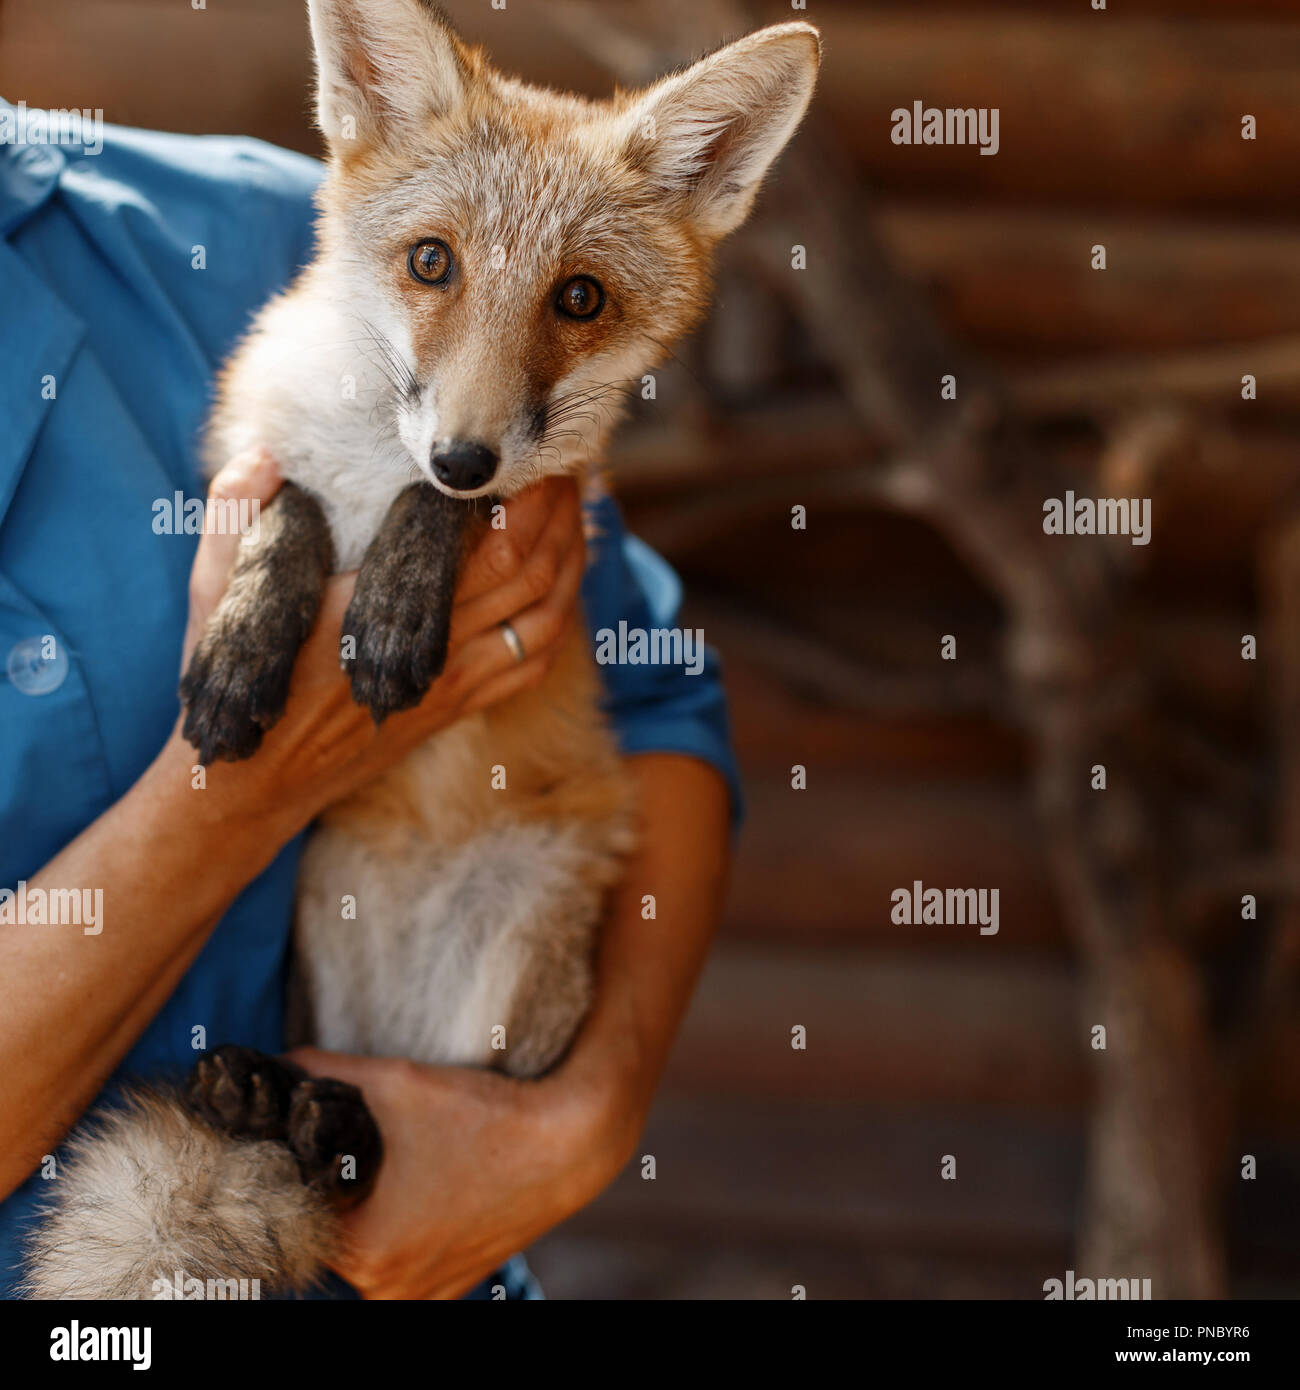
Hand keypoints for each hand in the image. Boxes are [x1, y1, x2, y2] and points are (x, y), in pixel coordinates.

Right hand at [171, 452, 586, 842]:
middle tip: (567, 459)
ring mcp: (452, 683)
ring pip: (545, 616)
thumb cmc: (235, 680)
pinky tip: (564, 580)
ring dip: (571, 558)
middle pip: (530, 570)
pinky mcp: (457, 707)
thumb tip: (262, 453)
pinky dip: (562, 616)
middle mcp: (431, 648)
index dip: (523, 498)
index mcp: (379, 609)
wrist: (253, 782)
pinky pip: (534, 663)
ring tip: (575, 506)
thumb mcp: (212, 592)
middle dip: (559, 510)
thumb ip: (232, 515)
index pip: (484, 547)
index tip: (528, 450)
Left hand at [285, 1049, 633, 1299]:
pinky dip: (406, 1222)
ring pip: (369, 1246)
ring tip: (398, 1157)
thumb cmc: (484, 1114)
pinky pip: (408, 1256)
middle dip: (338, 1185)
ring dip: (371, 1207)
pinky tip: (424, 1179)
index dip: (301, 1166)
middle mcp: (393, 1290)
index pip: (300, 1211)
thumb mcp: (394, 1080)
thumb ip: (322, 1071)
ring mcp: (429, 1293)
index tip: (316, 1133)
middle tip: (360, 1139)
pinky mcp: (457, 1282)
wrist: (571, 1140)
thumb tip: (277, 1064)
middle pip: (333, 1232)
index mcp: (368, 1254)